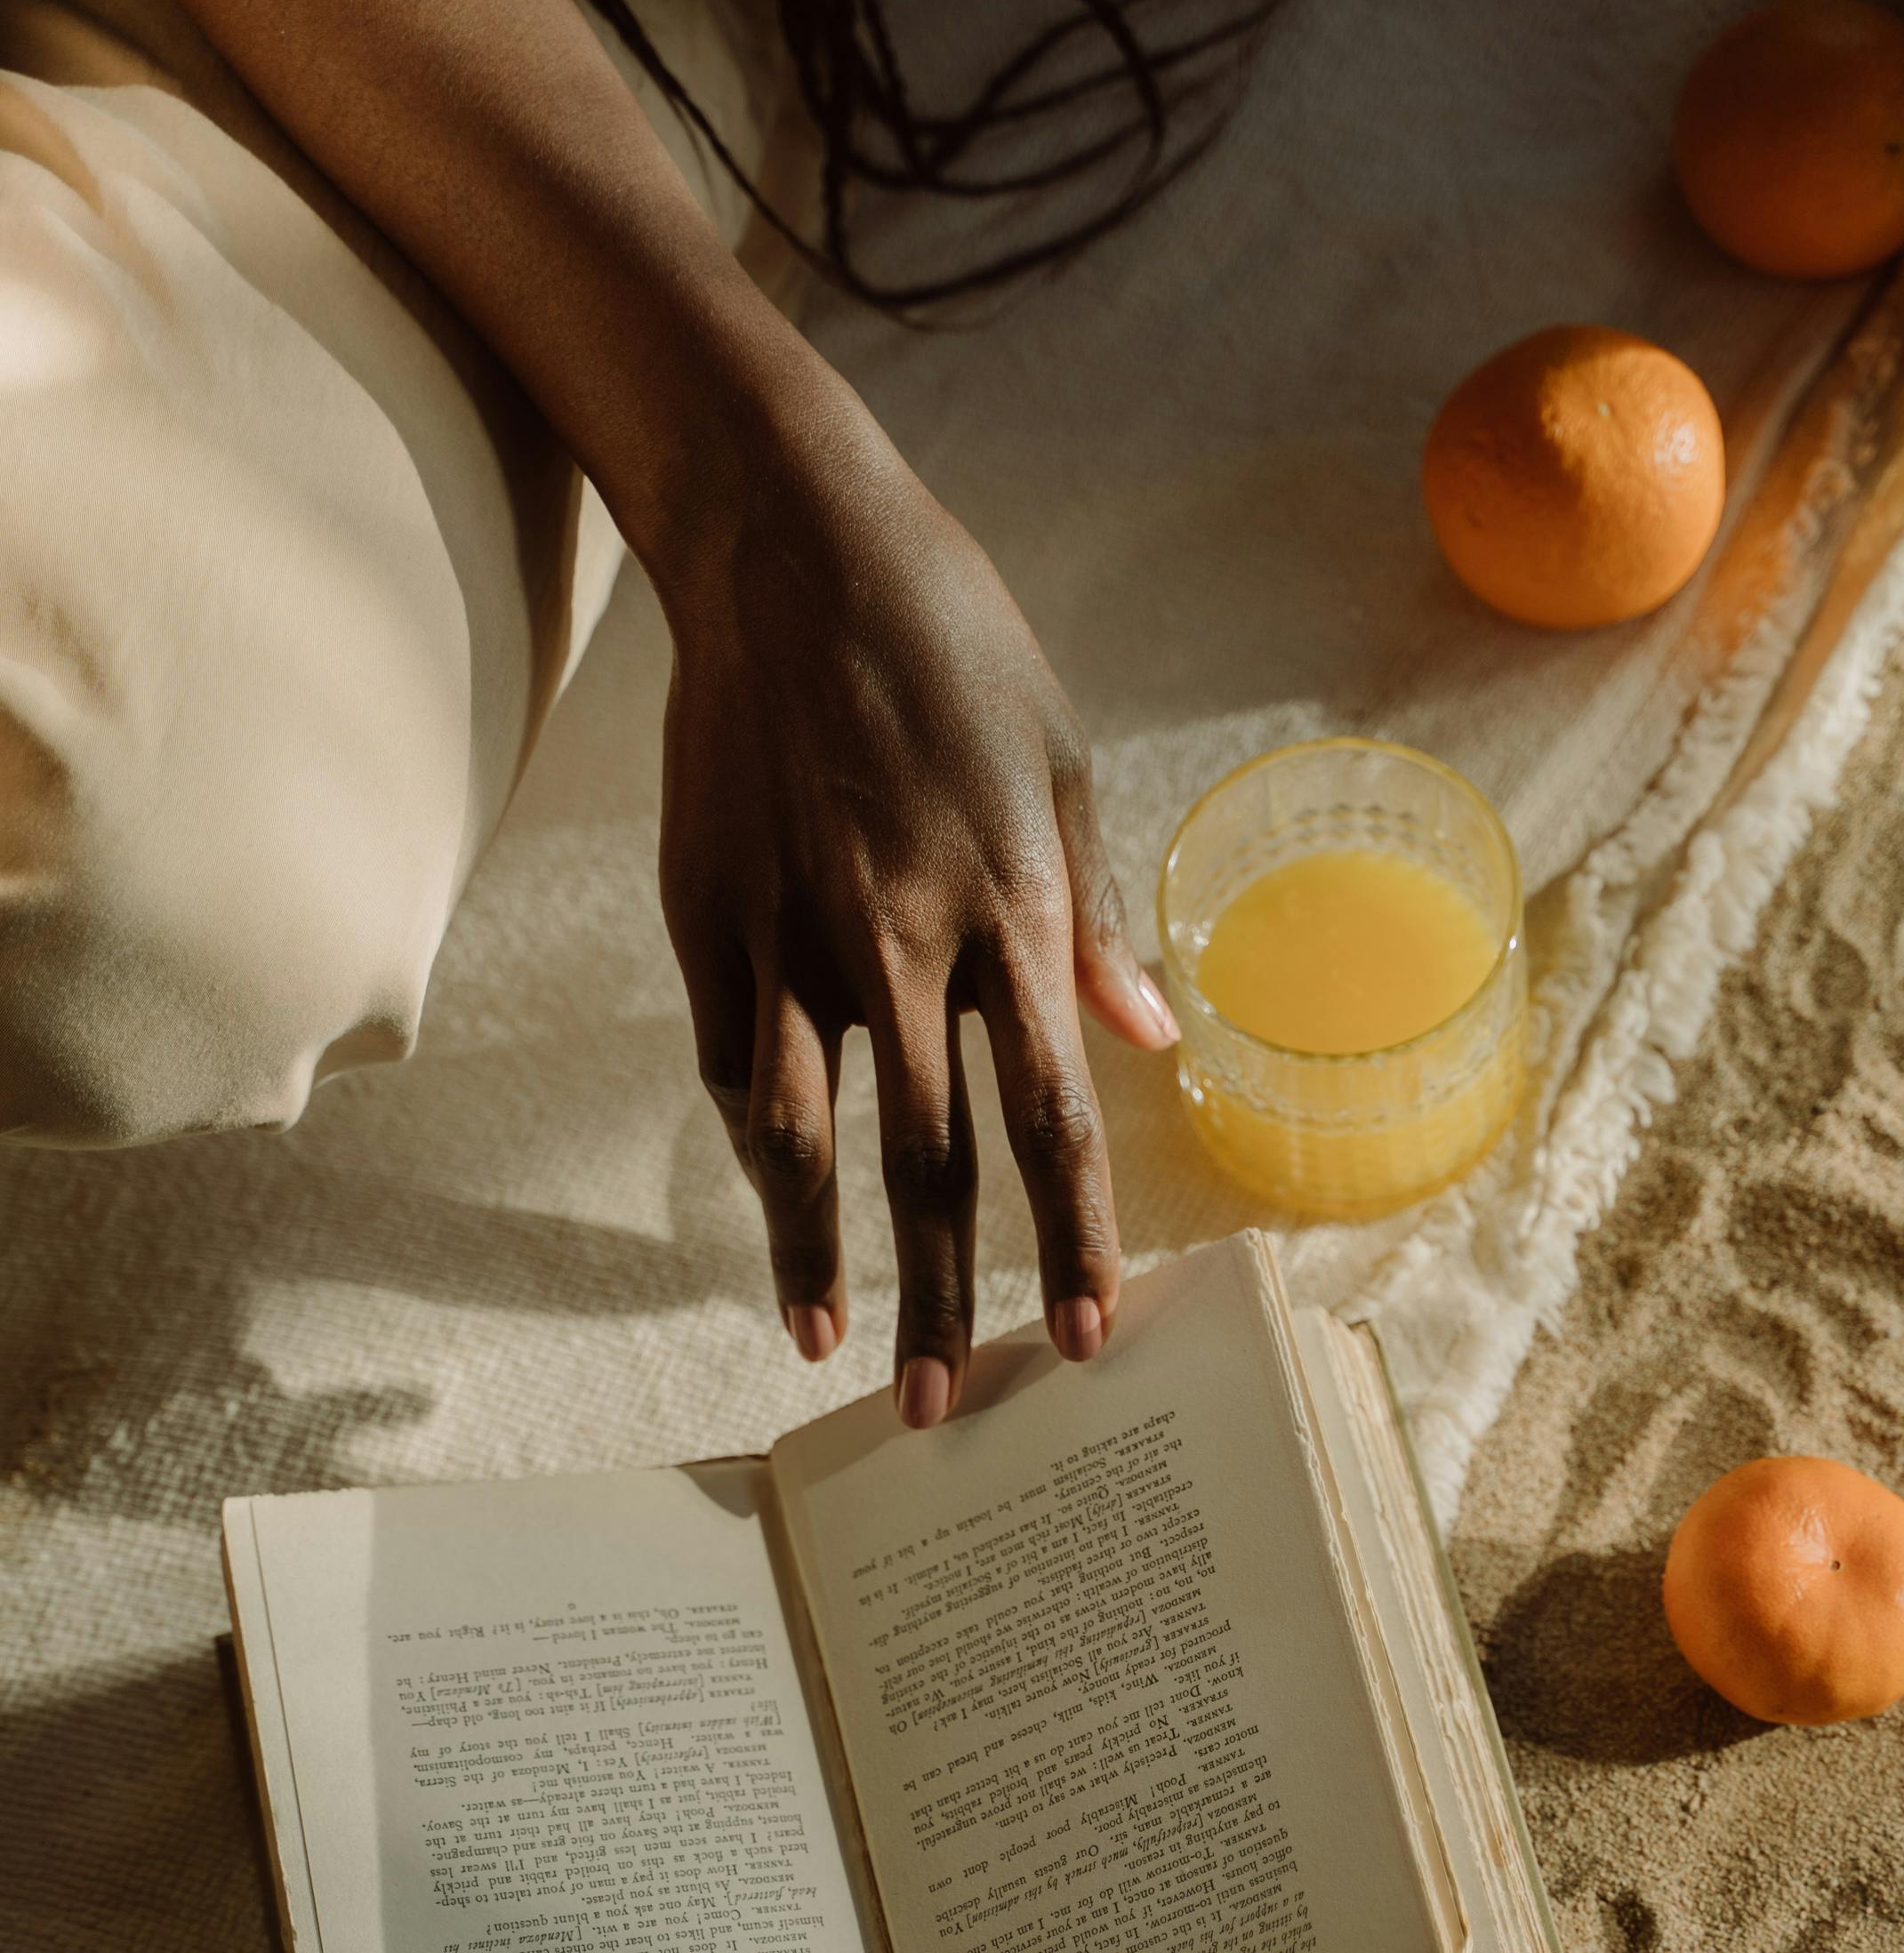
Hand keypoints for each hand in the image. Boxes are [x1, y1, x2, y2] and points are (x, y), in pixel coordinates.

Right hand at [654, 374, 1176, 1428]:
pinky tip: (776, 1213)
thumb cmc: (951, 646)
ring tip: (819, 1348)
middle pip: (926, 1163)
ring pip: (802, 1142)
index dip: (1068, 1238)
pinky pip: (734, 1068)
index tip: (1082, 1335)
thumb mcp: (1060, 767)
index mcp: (1007, 910)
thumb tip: (1149, 1044)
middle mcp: (898, 942)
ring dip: (813, 1261)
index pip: (1049, 1116)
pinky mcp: (706, 917)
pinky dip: (758, 1152)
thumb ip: (1096, 927)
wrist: (787, 546)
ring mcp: (788, 936)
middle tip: (943, 1406)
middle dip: (940, 1298)